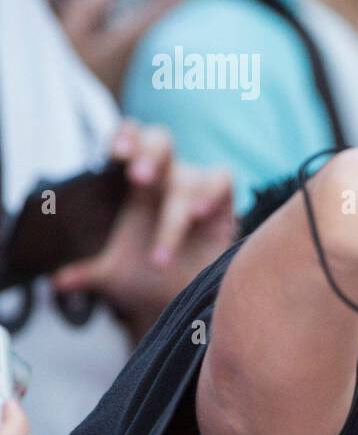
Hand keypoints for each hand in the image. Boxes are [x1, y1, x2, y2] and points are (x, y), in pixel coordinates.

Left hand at [51, 121, 235, 337]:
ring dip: (177, 205)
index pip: (130, 140)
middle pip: (161, 141)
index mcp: (133, 185)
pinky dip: (211, 193)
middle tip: (139, 178)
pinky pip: (222, 179)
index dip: (125, 137)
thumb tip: (58, 281)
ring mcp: (195, 189)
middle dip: (149, 154)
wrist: (184, 296)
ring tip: (163, 248)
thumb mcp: (112, 274)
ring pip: (190, 175)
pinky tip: (198, 214)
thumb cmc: (147, 275)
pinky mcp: (222, 203)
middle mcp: (165, 180)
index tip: (115, 154)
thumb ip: (86, 272)